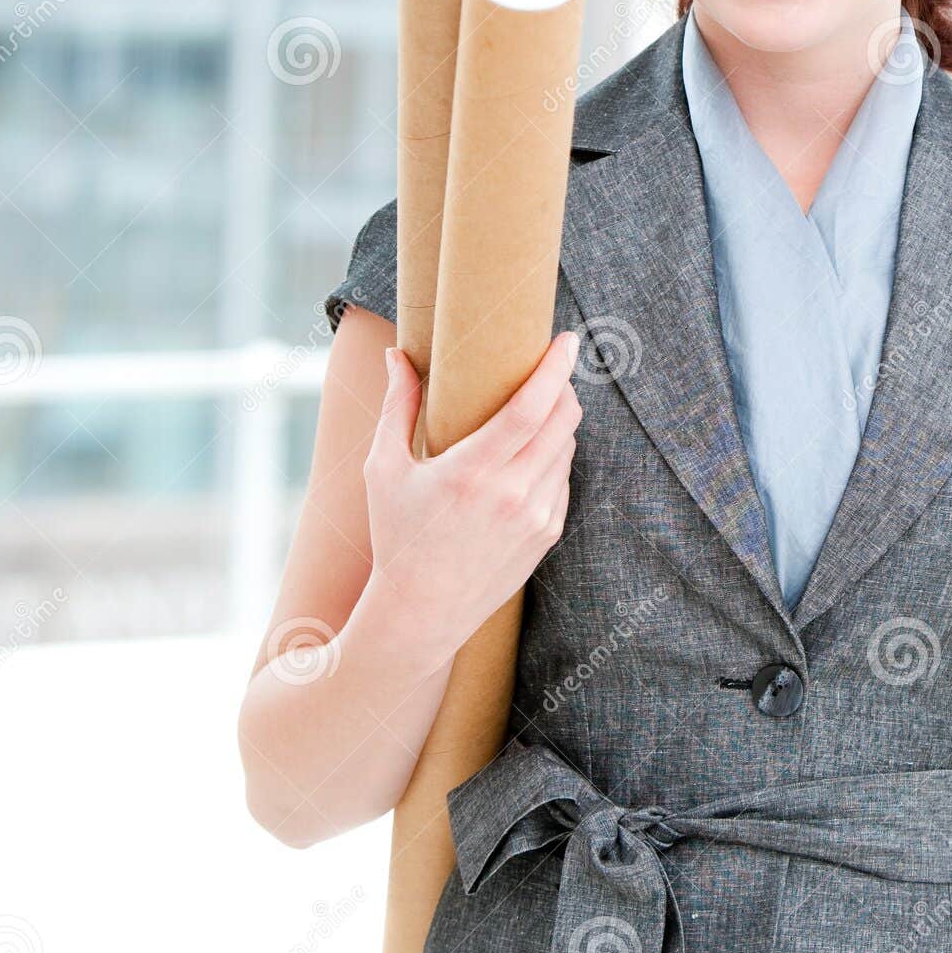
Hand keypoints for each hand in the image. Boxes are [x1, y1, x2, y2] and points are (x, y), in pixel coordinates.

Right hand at [361, 331, 581, 661]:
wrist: (422, 612)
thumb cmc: (397, 536)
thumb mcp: (385, 470)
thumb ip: (397, 406)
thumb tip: (397, 354)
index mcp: (473, 472)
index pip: (531, 407)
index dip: (554, 369)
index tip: (566, 340)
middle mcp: (513, 494)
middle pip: (561, 420)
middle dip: (562, 386)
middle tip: (549, 367)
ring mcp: (537, 516)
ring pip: (566, 447)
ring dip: (558, 420)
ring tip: (534, 408)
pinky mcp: (548, 533)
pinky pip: (563, 478)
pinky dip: (553, 456)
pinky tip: (529, 454)